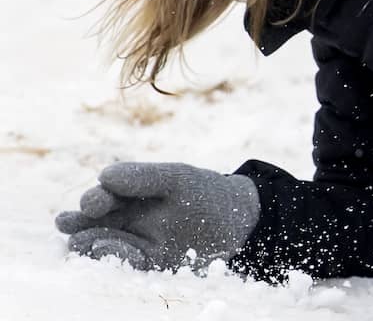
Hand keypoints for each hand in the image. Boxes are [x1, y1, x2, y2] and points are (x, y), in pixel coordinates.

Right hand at [55, 162, 259, 270]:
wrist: (236, 219)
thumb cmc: (205, 192)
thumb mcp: (177, 179)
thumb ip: (144, 177)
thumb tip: (104, 176)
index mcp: (130, 196)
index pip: (104, 198)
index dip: (95, 200)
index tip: (93, 202)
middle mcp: (127, 221)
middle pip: (94, 224)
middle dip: (80, 224)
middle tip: (67, 223)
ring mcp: (137, 243)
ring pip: (105, 245)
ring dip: (91, 244)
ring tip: (79, 243)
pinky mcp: (150, 265)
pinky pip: (128, 264)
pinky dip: (118, 259)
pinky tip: (109, 252)